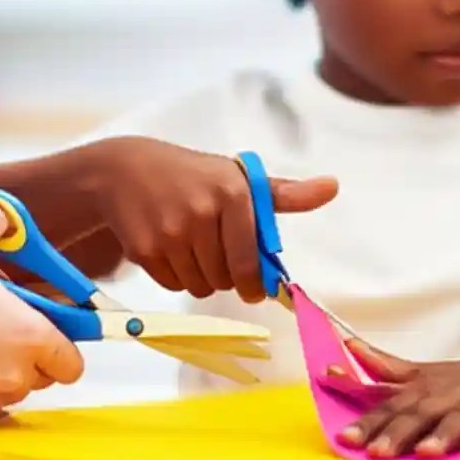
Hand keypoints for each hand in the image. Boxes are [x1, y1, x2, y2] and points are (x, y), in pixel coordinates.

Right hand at [0, 136, 338, 302]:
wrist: (126, 170)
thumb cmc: (194, 176)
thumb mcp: (238, 178)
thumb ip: (285, 193)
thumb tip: (333, 187)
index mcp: (234, 193)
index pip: (252, 261)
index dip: (256, 283)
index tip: (257, 289)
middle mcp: (203, 212)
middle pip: (226, 279)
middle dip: (225, 275)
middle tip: (215, 252)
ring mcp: (171, 232)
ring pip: (200, 286)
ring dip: (200, 276)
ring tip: (190, 244)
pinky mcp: (145, 250)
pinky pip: (173, 284)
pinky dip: (175, 275)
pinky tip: (168, 246)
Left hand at [332, 339, 459, 459]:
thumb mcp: (431, 371)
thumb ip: (388, 367)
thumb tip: (348, 348)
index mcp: (428, 387)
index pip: (391, 405)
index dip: (366, 420)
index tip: (342, 435)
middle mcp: (450, 394)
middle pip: (419, 414)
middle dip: (395, 433)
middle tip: (372, 452)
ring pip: (458, 420)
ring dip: (442, 436)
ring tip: (425, 453)